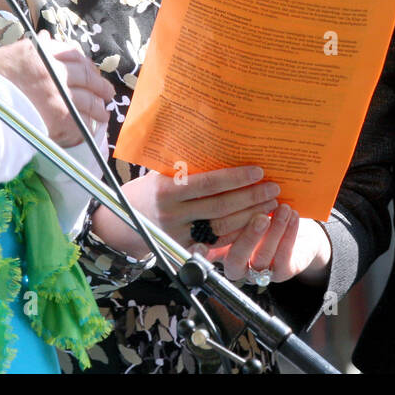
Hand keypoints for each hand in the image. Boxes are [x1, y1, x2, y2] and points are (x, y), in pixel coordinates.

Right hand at [0, 31, 112, 146]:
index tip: (89, 70)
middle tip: (107, 91)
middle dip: (99, 84)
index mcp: (40, 54)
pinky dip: (90, 124)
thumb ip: (30, 48)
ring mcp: (60, 96)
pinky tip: (93, 126)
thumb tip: (45, 37)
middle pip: (85, 76)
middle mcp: (54, 72)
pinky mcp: (61, 120)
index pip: (71, 53)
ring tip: (103, 111)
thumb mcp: (7, 56)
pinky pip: (83, 121)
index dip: (84, 63)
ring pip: (89, 100)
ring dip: (98, 106)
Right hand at [89, 165, 281, 258]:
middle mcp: (173, 215)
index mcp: (166, 190)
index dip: (235, 178)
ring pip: (223, 227)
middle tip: (273, 187)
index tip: (258, 171)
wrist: (120, 224)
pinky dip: (240, 232)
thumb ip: (186, 165)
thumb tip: (220, 144)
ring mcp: (179, 235)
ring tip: (271, 203)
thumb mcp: (160, 173)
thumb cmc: (145, 190)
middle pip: (220, 207)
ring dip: (251, 216)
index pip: (208, 184)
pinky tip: (257, 221)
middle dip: (250, 197)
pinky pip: (218, 242)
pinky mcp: (185, 250)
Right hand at [208, 204, 331, 285]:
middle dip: (249, 237)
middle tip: (261, 217)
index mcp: (221, 249)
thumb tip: (223, 182)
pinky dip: (289, 234)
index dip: (217, 233)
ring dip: (274, 231)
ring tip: (283, 208)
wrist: (297, 224)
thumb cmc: (266, 209)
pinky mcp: (282, 272)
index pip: (213, 245)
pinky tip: (293, 216)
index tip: (225, 213)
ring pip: (262, 258)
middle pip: (235, 259)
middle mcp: (237, 264)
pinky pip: (284, 257)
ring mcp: (259, 272)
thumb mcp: (245, 204)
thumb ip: (230, 202)